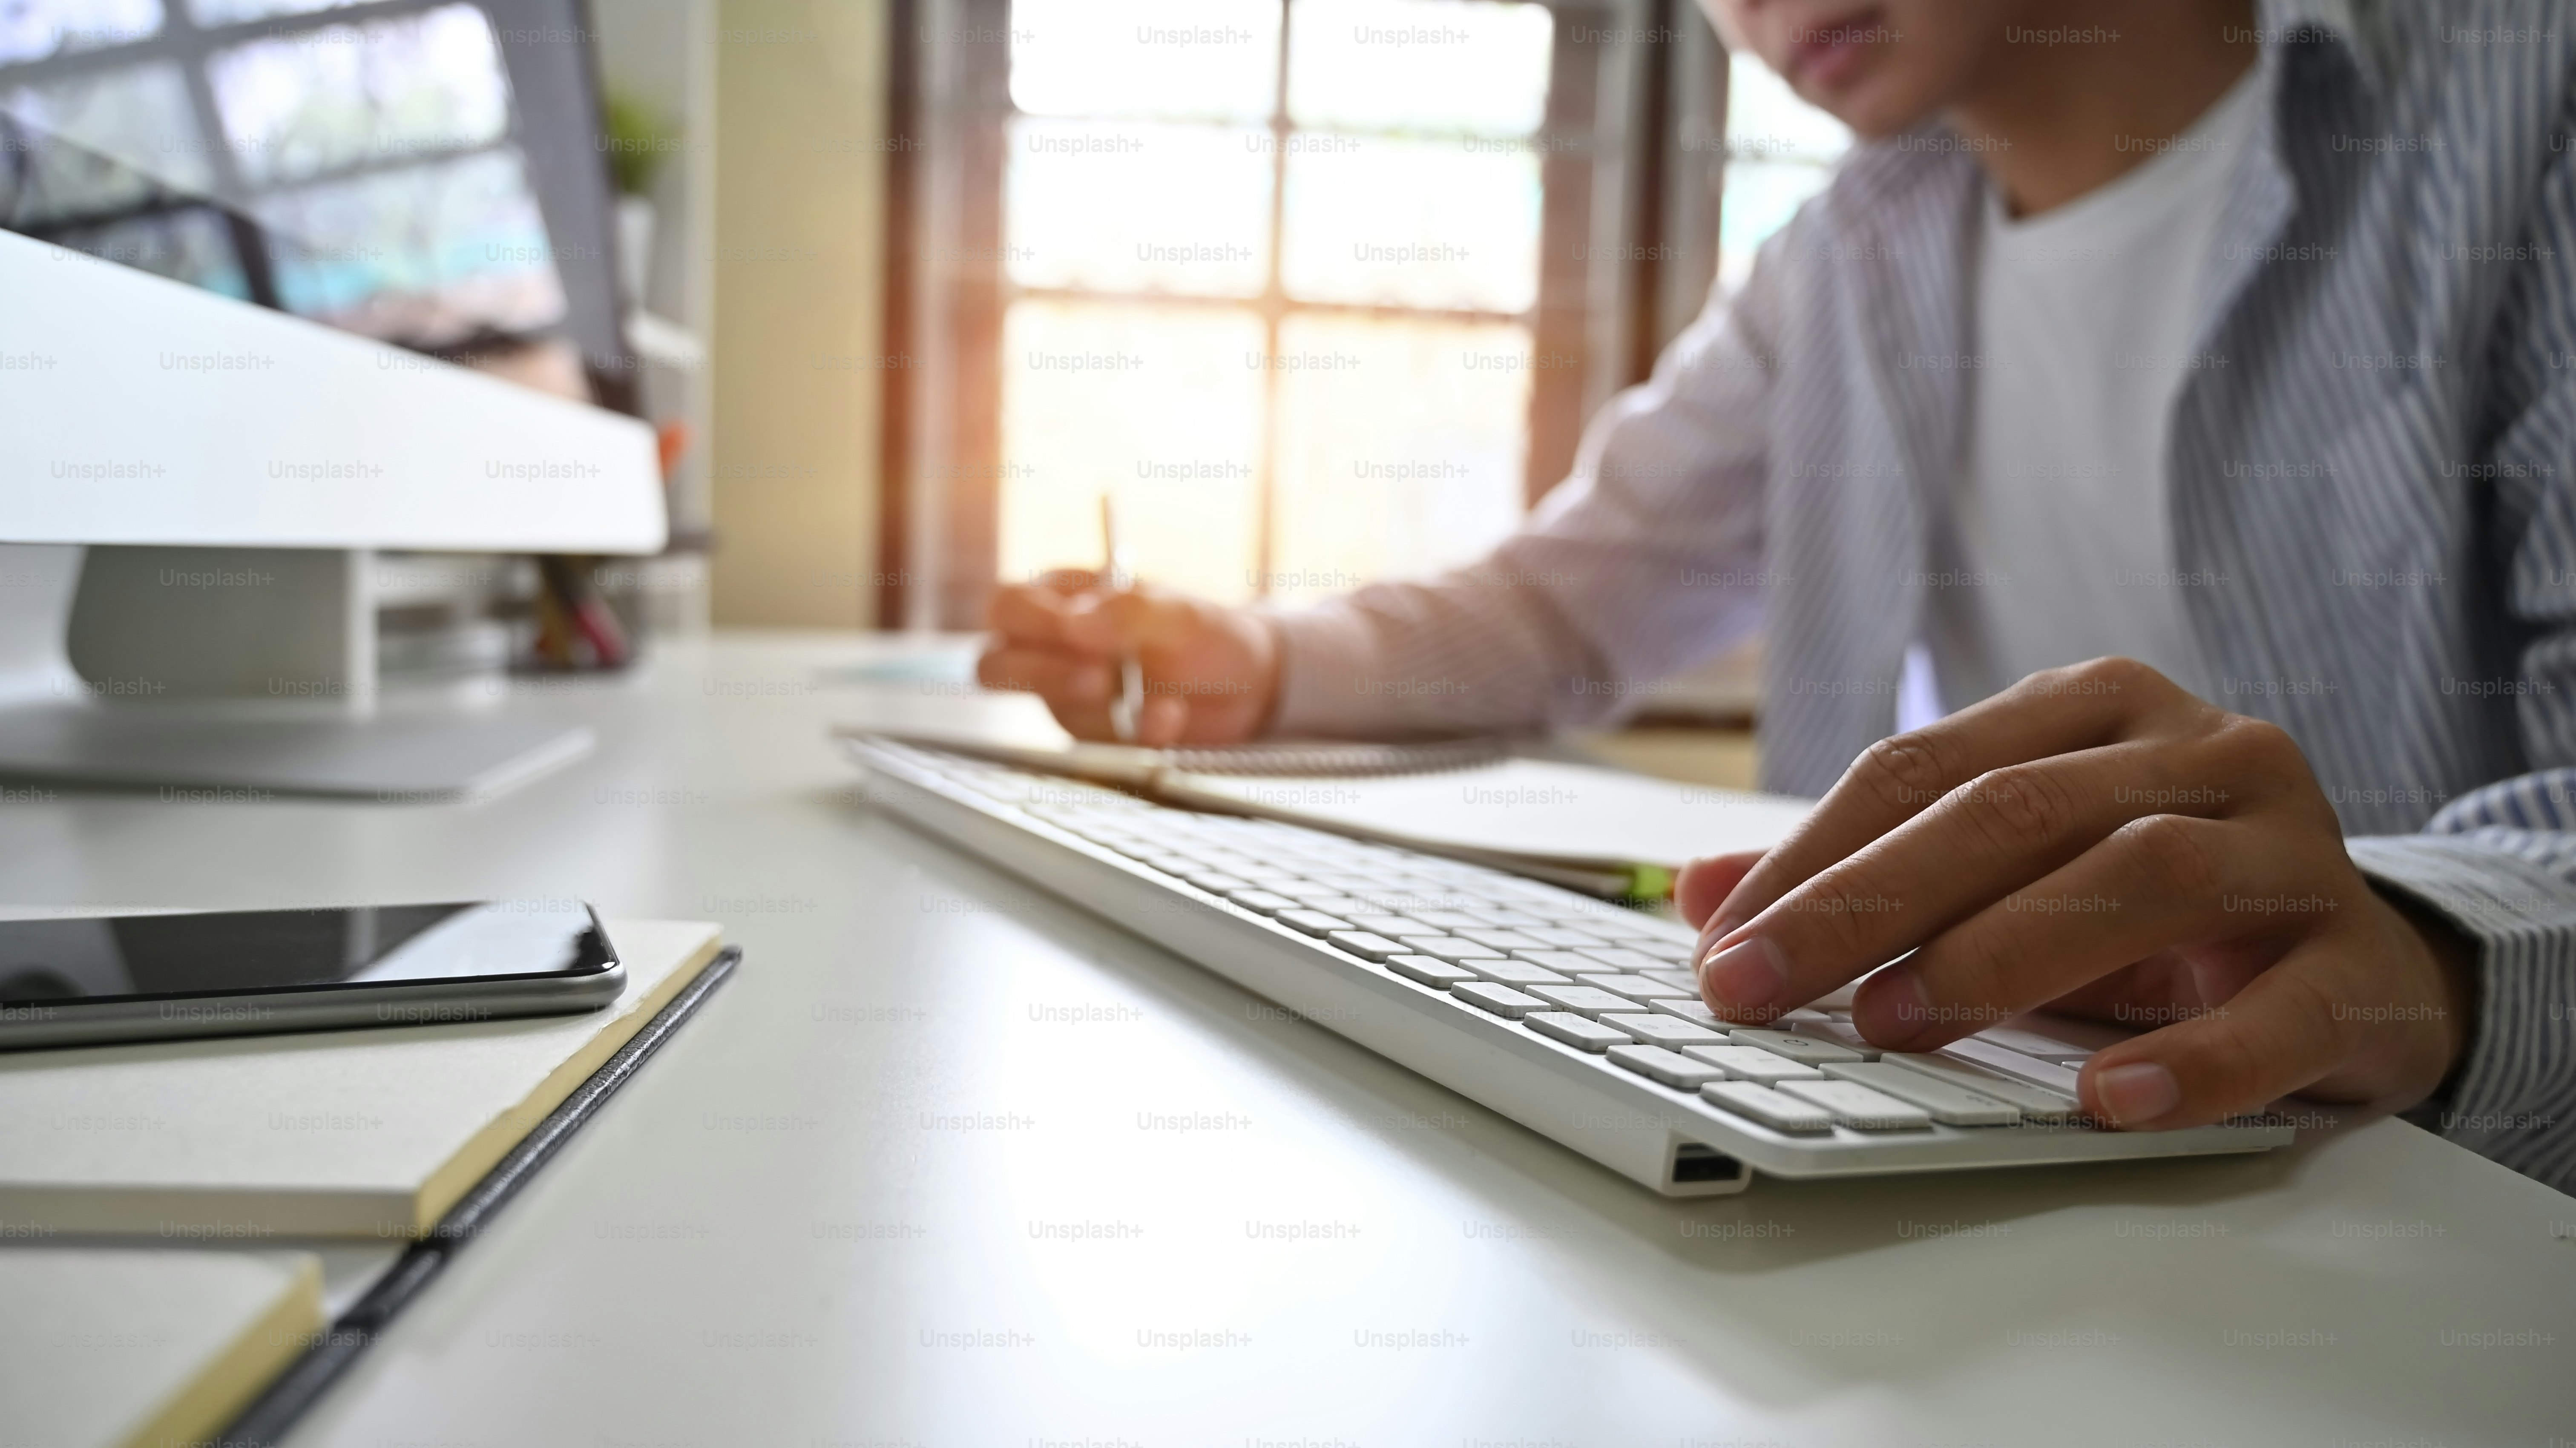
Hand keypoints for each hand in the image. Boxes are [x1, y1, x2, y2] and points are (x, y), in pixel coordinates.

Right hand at [977, 572, 1280, 745]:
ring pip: (1050, 710)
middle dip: (1046, 677)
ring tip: (1167, 703)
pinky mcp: (1092, 734)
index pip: (1009, 606)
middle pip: (998, 664)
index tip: (1076, 632)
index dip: (1031, 622)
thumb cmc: (1207, 633)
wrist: (1249, 684)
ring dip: (1105, 713)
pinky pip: (1092, 744)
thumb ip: (1129, 612)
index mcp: (1061, 597)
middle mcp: (1052, 647)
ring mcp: (1067, 694)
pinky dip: (1134, 736)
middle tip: (1099, 680)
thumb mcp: (1180, 614)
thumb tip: (1075, 622)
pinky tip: (1171, 719)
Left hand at [1674, 658, 2477, 1129]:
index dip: (1813, 856)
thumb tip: (1699, 894)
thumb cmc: (2160, 909)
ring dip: (1999, 956)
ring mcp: (2291, 851)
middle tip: (1758, 988)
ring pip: (2138, 877)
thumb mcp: (2011, 870)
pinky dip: (2187, 1059)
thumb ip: (1864, 873)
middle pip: (2011, 810)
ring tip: (1893, 1026)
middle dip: (1865, 903)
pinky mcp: (2357, 964)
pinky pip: (2274, 1014)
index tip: (1720, 944)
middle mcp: (2202, 753)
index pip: (1924, 766)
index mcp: (2100, 709)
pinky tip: (2107, 1100)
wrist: (2368, 958)